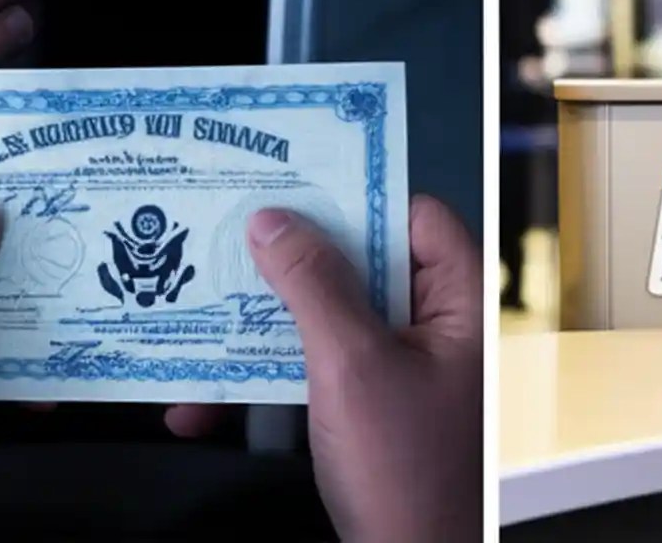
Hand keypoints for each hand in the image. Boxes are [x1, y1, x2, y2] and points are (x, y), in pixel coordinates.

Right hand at [167, 196, 482, 541]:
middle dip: (292, 260)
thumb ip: (314, 286)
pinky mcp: (370, 407)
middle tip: (233, 239)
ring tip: (201, 314)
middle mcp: (437, 330)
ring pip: (330, 318)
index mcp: (459, 306)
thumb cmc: (406, 476)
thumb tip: (275, 222)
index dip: (359, 198)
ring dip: (264, 325)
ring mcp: (403, 370)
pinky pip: (316, 370)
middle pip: (364, 264)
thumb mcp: (351, 365)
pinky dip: (266, 380)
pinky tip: (205, 402)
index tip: (297, 184)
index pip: (416, 217)